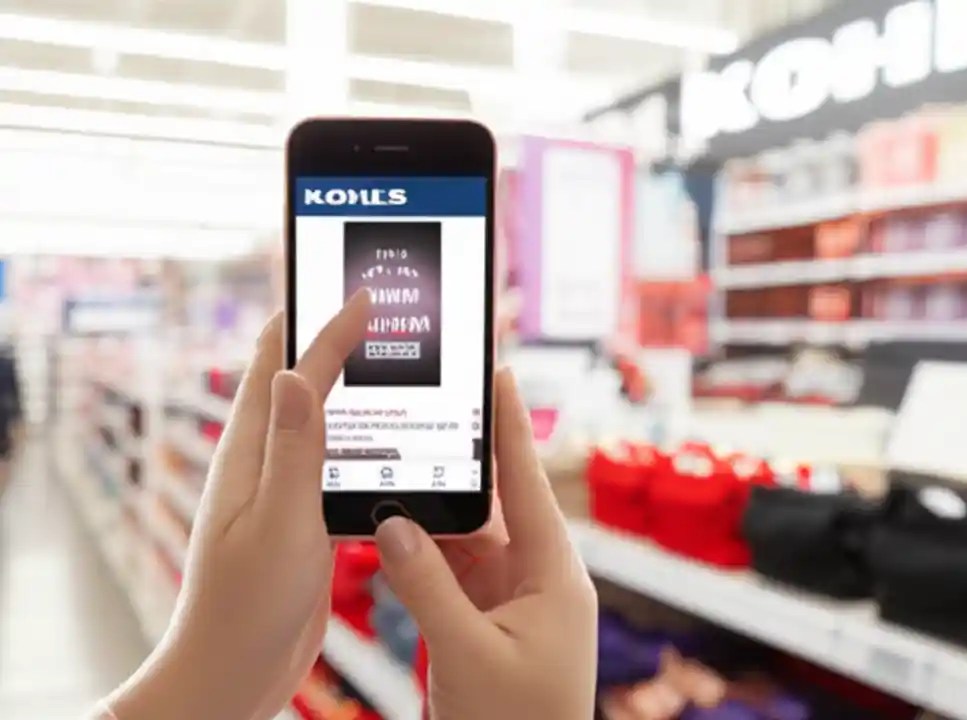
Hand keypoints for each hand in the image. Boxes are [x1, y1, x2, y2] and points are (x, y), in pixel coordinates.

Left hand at [104, 292, 371, 719]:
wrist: (231, 672)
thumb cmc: (246, 607)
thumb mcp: (279, 524)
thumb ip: (292, 450)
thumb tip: (290, 372)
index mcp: (248, 455)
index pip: (289, 371)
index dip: (328, 328)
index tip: (365, 295)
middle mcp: (260, 462)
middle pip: (294, 381)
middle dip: (330, 340)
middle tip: (373, 310)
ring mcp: (279, 489)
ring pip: (317, 419)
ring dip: (348, 385)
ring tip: (385, 359)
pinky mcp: (299, 517)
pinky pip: (330, 459)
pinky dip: (359, 435)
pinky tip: (387, 439)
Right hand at [375, 370, 597, 719]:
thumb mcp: (467, 654)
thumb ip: (426, 588)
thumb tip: (392, 524)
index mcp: (553, 574)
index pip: (527, 485)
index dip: (512, 427)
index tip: (500, 373)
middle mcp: (537, 577)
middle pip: (494, 504)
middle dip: (458, 464)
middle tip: (429, 410)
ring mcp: (512, 600)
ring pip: (466, 540)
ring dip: (430, 515)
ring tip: (394, 466)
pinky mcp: (488, 621)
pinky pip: (452, 574)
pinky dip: (421, 558)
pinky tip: (390, 534)